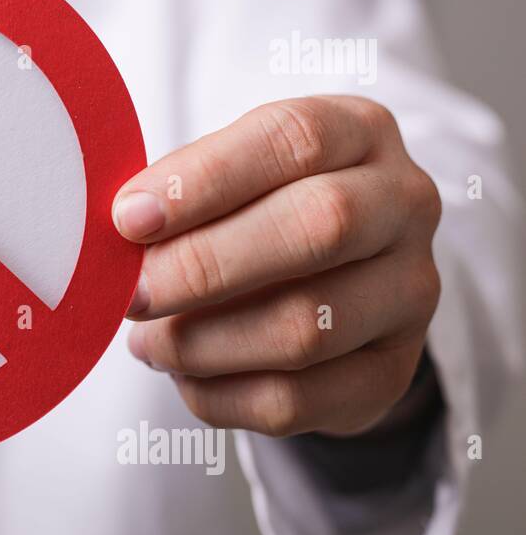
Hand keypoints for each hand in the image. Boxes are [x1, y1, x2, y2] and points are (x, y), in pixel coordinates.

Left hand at [112, 96, 441, 436]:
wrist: (332, 283)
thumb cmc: (259, 210)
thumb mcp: (229, 173)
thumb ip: (183, 190)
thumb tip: (124, 227)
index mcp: (359, 133)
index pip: (294, 139)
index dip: (205, 180)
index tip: (130, 219)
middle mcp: (403, 205)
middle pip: (319, 227)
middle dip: (203, 266)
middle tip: (132, 295)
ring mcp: (409, 292)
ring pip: (306, 328)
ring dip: (202, 343)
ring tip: (149, 342)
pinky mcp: (390, 374)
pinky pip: (296, 401)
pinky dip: (219, 394)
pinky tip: (185, 376)